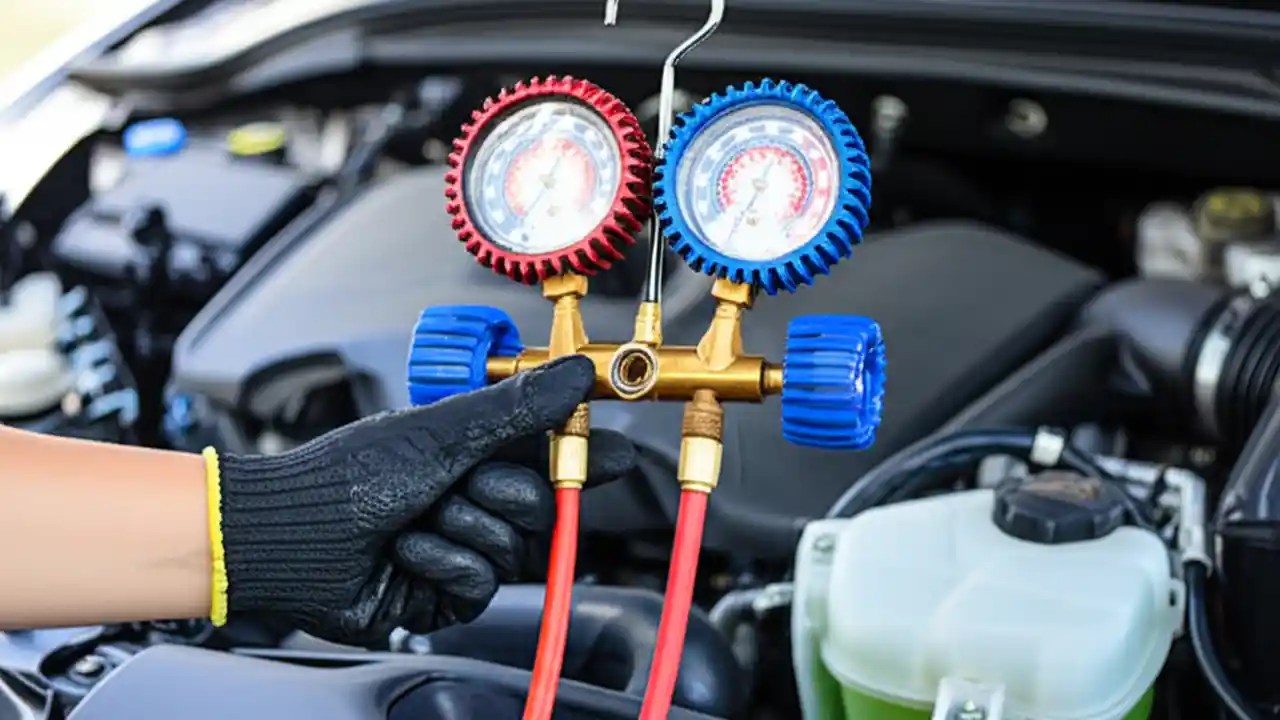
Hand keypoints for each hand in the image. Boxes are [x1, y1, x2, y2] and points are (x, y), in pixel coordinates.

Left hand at [213, 356, 632, 645]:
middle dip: (501, 493)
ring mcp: (462, 546)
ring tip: (418, 517)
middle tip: (461, 483)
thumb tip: (577, 372)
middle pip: (541, 505)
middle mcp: (472, 497)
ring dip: (463, 528)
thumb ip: (520, 408)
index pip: (550, 454)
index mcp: (475, 450)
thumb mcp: (444, 431)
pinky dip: (444, 563)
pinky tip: (407, 551)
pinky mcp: (447, 593)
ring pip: (513, 547)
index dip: (582, 456)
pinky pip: (481, 583)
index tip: (614, 455)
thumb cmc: (352, 474)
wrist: (293, 536)